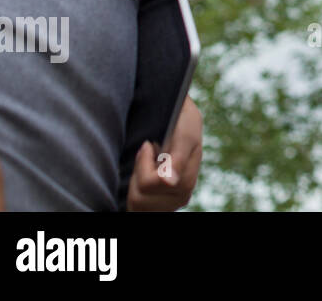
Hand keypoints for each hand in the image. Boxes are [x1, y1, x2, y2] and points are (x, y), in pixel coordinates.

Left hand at [127, 96, 201, 210]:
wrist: (179, 114)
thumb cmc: (183, 121)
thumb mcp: (185, 134)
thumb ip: (178, 159)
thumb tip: (169, 182)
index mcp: (187, 182)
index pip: (149, 185)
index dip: (143, 164)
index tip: (149, 145)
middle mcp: (179, 197)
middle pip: (139, 199)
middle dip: (138, 174)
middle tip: (149, 155)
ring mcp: (168, 203)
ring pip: (135, 205)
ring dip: (136, 181)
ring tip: (148, 163)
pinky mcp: (156, 204)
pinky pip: (135, 206)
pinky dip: (135, 189)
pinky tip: (145, 173)